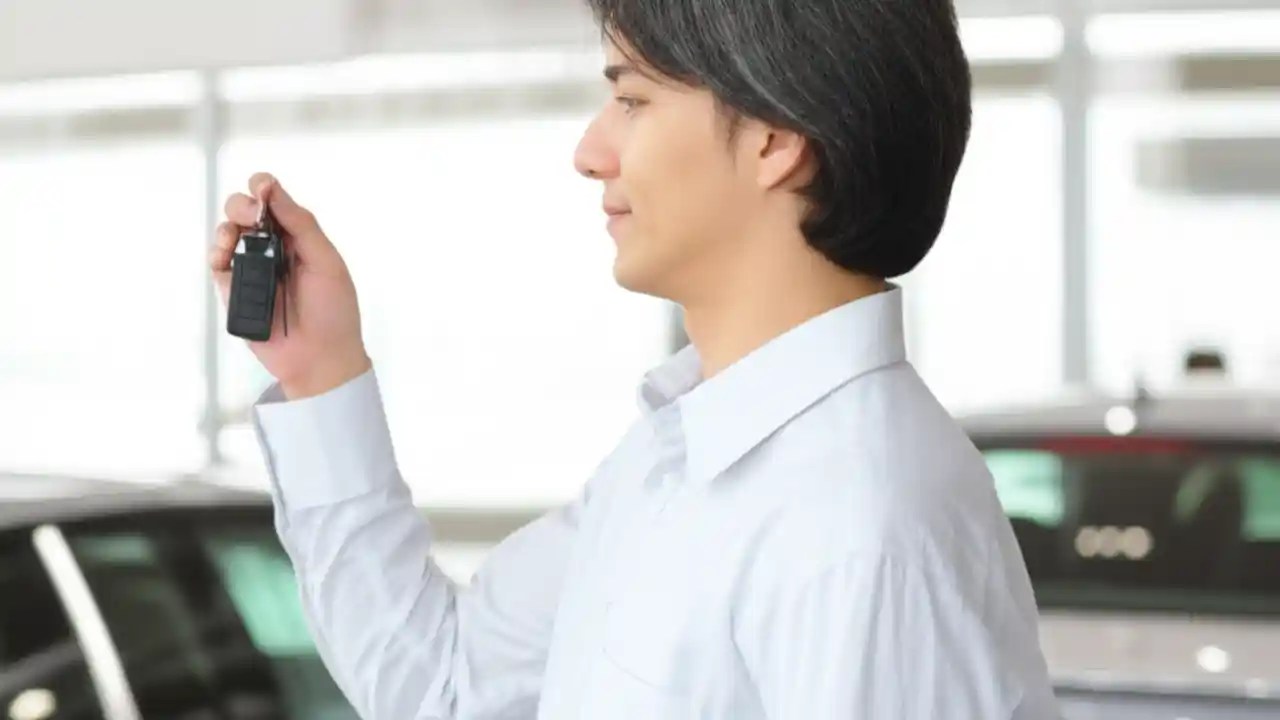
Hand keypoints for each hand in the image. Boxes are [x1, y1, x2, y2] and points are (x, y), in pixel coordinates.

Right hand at [211, 173, 370, 399]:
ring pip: (227, 234)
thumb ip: (302, 225)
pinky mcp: (234, 292)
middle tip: (252, 218)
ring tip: (234, 238)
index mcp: (299, 238)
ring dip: (226, 228)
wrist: (320, 360)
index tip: (262, 188)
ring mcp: (252, 270)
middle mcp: (273, 249)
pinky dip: (216, 255)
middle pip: (244, 212)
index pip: (275, 202)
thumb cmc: (333, 313)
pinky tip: (223, 256)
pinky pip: (217, 266)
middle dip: (242, 206)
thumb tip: (274, 190)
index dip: (264, 188)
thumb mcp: (326, 263)